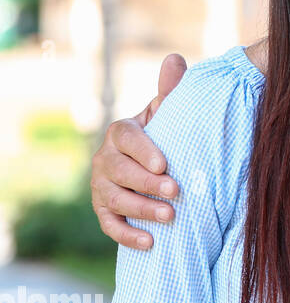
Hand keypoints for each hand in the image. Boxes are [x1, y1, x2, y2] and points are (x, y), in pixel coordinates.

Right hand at [90, 53, 187, 248]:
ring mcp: (101, 187)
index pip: (126, 138)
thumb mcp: (169, 115)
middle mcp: (105, 159)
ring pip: (115, 200)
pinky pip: (110, 226)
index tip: (166, 163)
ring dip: (142, 209)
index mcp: (122, 132)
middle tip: (176, 193)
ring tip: (171, 217)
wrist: (156, 167)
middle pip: (119, 172)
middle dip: (147, 183)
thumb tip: (174, 59)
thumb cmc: (167, 136)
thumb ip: (171, 91)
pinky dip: (128, 235)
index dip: (144, 150)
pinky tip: (151, 243)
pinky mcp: (104, 211)